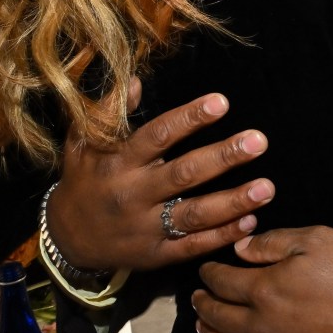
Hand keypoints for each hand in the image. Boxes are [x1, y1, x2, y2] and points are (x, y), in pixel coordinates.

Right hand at [47, 79, 276, 273]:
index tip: (221, 102)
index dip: (189, 119)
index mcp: (118, 163)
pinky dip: (223, 235)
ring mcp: (146, 228)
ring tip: (267, 188)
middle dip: (223, 157)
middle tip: (259, 141)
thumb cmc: (85, 180)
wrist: (66, 238)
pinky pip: (193, 246)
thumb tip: (134, 78)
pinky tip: (251, 221)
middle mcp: (134, 194)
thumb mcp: (83, 143)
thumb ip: (108, 111)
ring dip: (233, 201)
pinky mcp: (157, 255)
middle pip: (184, 174)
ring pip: (195, 214)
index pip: (158, 136)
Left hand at [192, 226, 332, 332]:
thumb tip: (242, 248)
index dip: (210, 274)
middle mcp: (262, 329)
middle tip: (196, 297)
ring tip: (202, 326)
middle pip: (218, 317)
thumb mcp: (322, 241)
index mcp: (267, 290)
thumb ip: (276, 242)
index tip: (205, 270)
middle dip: (203, 304)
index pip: (223, 281)